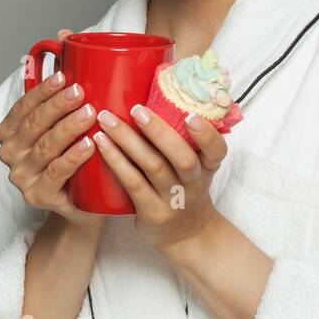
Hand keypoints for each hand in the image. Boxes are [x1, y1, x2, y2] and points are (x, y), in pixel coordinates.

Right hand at [0, 29, 103, 227]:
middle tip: (82, 92)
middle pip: (34, 125)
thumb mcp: (66, 118)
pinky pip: (57, 174)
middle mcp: (10, 153)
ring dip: (68, 128)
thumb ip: (63, 81)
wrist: (83, 204)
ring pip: (46, 147)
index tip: (65, 75)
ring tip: (91, 114)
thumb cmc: (75, 154)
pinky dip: (73, 158)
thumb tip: (65, 35)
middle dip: (58, 106)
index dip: (42, 90)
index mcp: (10, 130)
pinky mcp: (39, 197)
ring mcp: (23, 177)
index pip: (23, 105)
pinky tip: (90, 145)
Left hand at [90, 103, 229, 253]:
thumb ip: (185, 136)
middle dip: (158, 131)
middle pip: (182, 157)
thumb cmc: (185, 186)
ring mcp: (173, 200)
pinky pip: (133, 183)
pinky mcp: (152, 212)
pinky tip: (101, 145)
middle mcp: (194, 183)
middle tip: (136, 108)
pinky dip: (116, 162)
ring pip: (153, 167)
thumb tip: (158, 85)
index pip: (217, 149)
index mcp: (208, 166)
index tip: (191, 115)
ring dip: (128, 141)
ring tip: (106, 119)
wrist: (185, 234)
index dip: (206, 134)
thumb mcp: (198, 165)